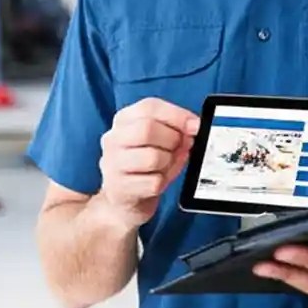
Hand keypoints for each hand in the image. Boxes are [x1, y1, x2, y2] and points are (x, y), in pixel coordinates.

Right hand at [97, 97, 199, 228]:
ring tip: (165, 166)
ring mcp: (113, 164)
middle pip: (147, 129)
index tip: (195, 125)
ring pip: (152, 157)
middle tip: (180, 147)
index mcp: (123, 120)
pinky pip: (154, 183)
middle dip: (173, 139)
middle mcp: (113, 139)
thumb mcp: (157, 140)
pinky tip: (156, 182)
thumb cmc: (144, 165)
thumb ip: (174, 129)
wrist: (123, 200)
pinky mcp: (119, 188)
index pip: (149, 107)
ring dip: (168, 163)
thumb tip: (193, 126)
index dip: (177, 115)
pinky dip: (163, 183)